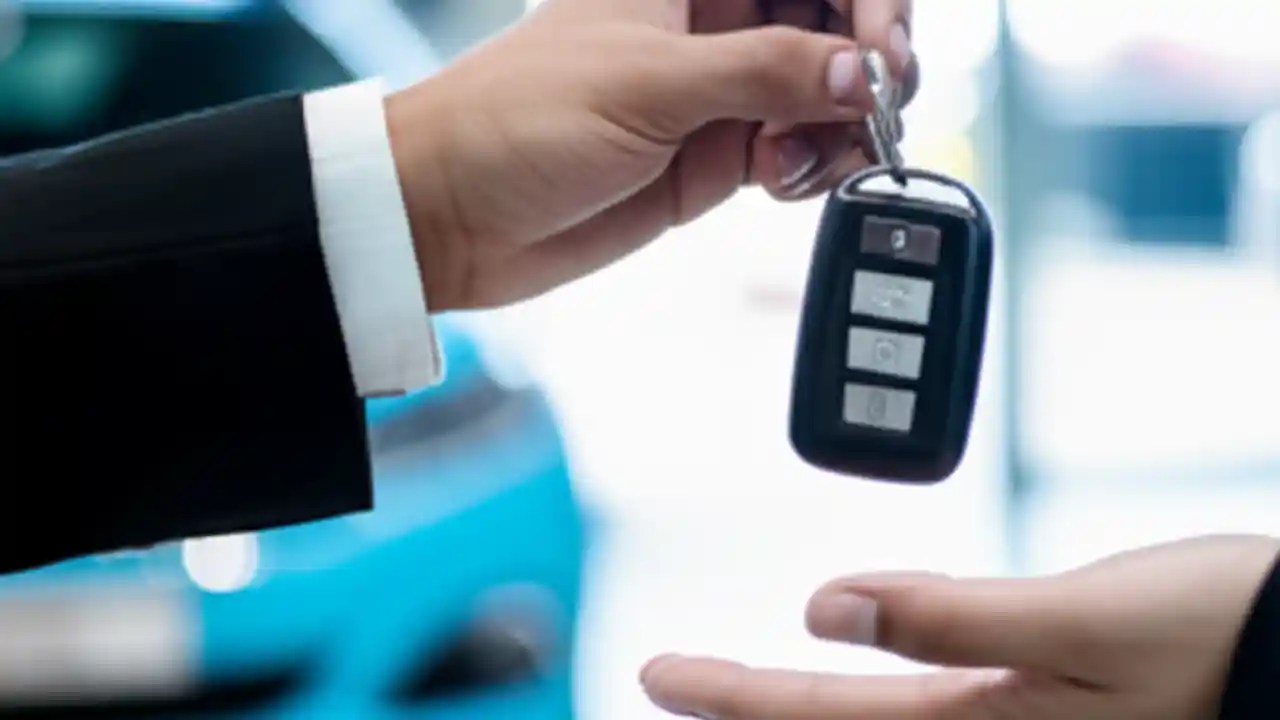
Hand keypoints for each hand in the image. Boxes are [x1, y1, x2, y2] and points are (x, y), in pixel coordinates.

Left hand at [385, 0, 915, 310]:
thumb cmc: (514, 122)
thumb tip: (860, 72)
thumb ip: (762, 72)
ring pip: (827, 85)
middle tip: (877, 106)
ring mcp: (718, 87)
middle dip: (869, 58)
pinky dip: (813, 163)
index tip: (878, 50)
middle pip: (833, 18)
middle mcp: (711, 20)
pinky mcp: (714, 152)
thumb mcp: (647, 85)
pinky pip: (798, 146)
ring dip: (846, 119)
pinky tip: (787, 179)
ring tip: (814, 154)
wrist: (453, 217)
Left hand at [642, 535, 1279, 719]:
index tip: (654, 674)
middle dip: (746, 711)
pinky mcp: (1040, 706)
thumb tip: (824, 607)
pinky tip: (846, 677)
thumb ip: (950, 617)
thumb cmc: (1221, 634)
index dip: (731, 699)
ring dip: (794, 707)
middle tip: (669, 683)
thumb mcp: (1084, 621)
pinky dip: (861, 698)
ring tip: (734, 689)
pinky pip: (920, 708)